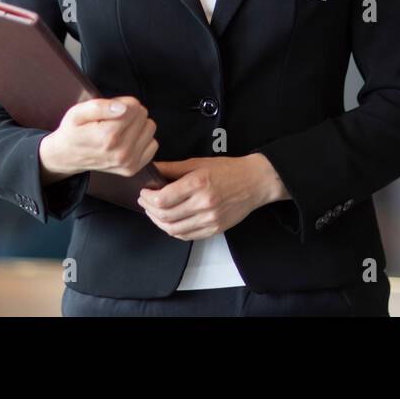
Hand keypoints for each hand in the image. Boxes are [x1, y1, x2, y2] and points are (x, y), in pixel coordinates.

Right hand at [40, 96, 156, 179]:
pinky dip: (141, 139)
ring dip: (137, 125)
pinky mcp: (133, 168)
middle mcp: (121, 152)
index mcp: (107, 136)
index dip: (122, 103)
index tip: (110, 109)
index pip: (134, 106)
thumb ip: (99, 106)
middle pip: (143, 115)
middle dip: (129, 113)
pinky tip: (126, 140)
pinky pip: (152, 144)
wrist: (67, 157)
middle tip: (112, 120)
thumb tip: (123, 108)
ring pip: (150, 128)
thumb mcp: (77, 113)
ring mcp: (128, 162)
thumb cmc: (73, 132)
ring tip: (119, 130)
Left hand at [137, 156, 269, 240]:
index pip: (163, 199)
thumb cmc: (228, 170)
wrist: (255, 182)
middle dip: (149, 210)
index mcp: (198, 184)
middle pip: (165, 216)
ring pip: (173, 229)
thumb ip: (172, 168)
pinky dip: (173, 230)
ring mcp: (210, 220)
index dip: (148, 198)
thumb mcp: (198, 162)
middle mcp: (204, 204)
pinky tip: (169, 221)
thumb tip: (151, 170)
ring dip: (158, 222)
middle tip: (145, 202)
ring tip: (154, 212)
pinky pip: (186, 236)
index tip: (144, 193)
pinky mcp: (214, 229)